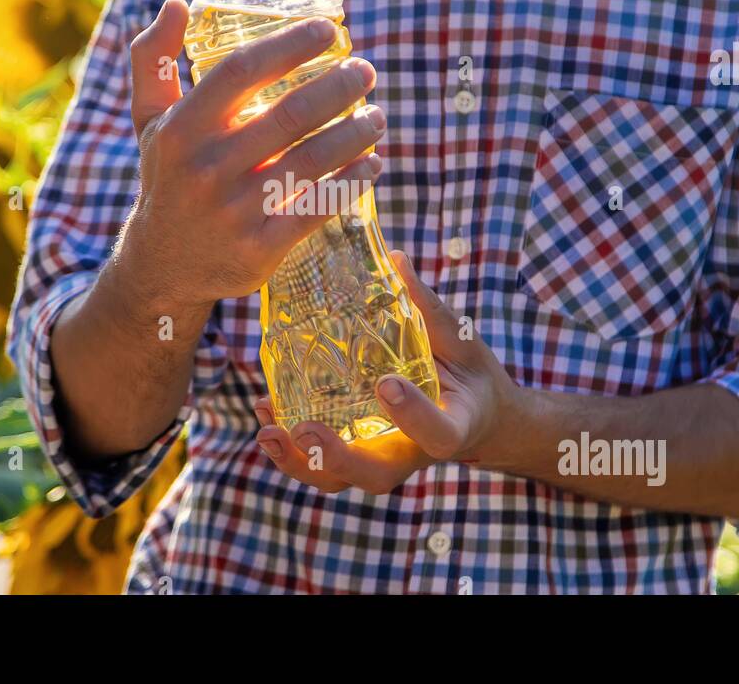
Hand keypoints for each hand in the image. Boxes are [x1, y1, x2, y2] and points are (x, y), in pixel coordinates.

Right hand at [120, 0, 385, 310]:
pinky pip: (318, 208)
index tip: (329, 31)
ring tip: (376, 117)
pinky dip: (352, 181)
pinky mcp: (260, 248)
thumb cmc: (168, 177)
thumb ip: (154, 62)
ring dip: (355, 133)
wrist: (162, 265)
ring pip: (313, 160)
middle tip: (365, 72)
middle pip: (291, 114)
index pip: (241, 71)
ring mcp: (235, 211)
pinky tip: (372, 163)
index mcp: (182, 129)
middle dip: (340, 87)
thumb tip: (178, 5)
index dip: (289, 45)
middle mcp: (207, 169)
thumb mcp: (148, 121)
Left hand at [254, 250, 516, 493]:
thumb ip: (425, 307)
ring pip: (337, 478)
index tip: (387, 383)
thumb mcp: (458, 341)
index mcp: (451, 428)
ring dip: (299, 460)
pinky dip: (288, 446)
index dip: (413, 415)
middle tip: (306, 428)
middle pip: (374, 474)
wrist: (474, 416)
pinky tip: (265, 410)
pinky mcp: (354, 452)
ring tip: (268, 429)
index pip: (436, 433)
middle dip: (335, 456)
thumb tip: (395, 259)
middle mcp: (411, 453)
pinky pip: (317, 462)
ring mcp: (379, 458)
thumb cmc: (468, 374)